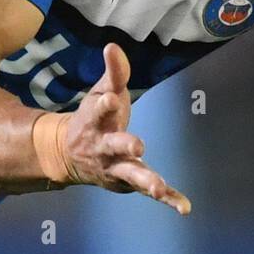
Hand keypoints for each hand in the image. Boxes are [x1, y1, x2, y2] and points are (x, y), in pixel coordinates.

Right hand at [63, 43, 190, 213]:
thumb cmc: (93, 117)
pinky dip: (168, 199)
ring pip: (131, 175)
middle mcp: (105, 146)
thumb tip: (113, 46)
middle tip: (137, 146)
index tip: (110, 99)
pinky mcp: (129, 181)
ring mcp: (116, 167)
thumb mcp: (101, 92)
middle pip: (115, 146)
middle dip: (125, 145)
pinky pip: (150, 190)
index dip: (105, 105)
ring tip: (159, 189)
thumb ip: (113, 72)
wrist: (69, 154)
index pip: (100, 111)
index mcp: (97, 120)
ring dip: (146, 181)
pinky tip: (184, 207)